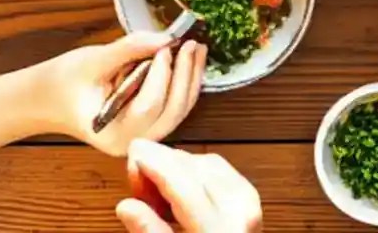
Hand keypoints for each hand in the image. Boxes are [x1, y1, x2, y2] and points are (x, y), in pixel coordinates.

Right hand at [37, 33, 206, 156]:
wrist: (48, 98)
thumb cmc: (63, 83)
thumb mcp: (93, 61)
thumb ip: (129, 49)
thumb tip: (164, 38)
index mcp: (113, 134)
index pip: (148, 106)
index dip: (162, 76)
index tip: (166, 46)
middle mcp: (133, 141)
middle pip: (171, 112)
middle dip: (185, 77)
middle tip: (191, 45)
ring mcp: (145, 135)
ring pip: (179, 110)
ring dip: (191, 79)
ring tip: (196, 48)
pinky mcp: (151, 123)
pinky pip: (175, 106)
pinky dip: (185, 83)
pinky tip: (190, 60)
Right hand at [117, 139, 261, 232]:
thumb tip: (128, 207)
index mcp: (220, 229)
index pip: (183, 184)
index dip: (156, 163)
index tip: (133, 153)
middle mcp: (241, 211)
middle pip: (195, 169)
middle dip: (162, 163)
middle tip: (134, 175)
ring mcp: (249, 204)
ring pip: (207, 165)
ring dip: (177, 168)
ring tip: (152, 191)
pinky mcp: (249, 201)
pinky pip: (218, 172)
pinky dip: (194, 173)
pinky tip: (175, 190)